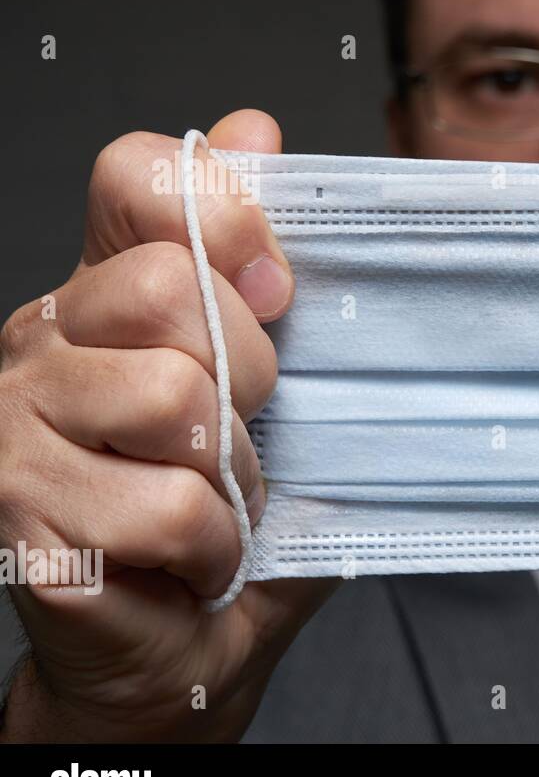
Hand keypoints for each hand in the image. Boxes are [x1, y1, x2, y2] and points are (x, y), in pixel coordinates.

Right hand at [0, 110, 337, 741]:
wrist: (180, 646)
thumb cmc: (226, 516)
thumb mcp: (265, 387)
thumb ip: (252, 266)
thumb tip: (254, 130)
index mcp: (100, 299)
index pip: (134, 180)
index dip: (221, 210)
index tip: (274, 283)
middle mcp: (40, 345)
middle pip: (172, 291)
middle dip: (250, 375)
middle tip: (240, 432)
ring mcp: (13, 430)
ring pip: (175, 403)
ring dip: (235, 473)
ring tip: (217, 503)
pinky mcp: (17, 517)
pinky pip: (172, 505)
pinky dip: (216, 546)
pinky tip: (192, 559)